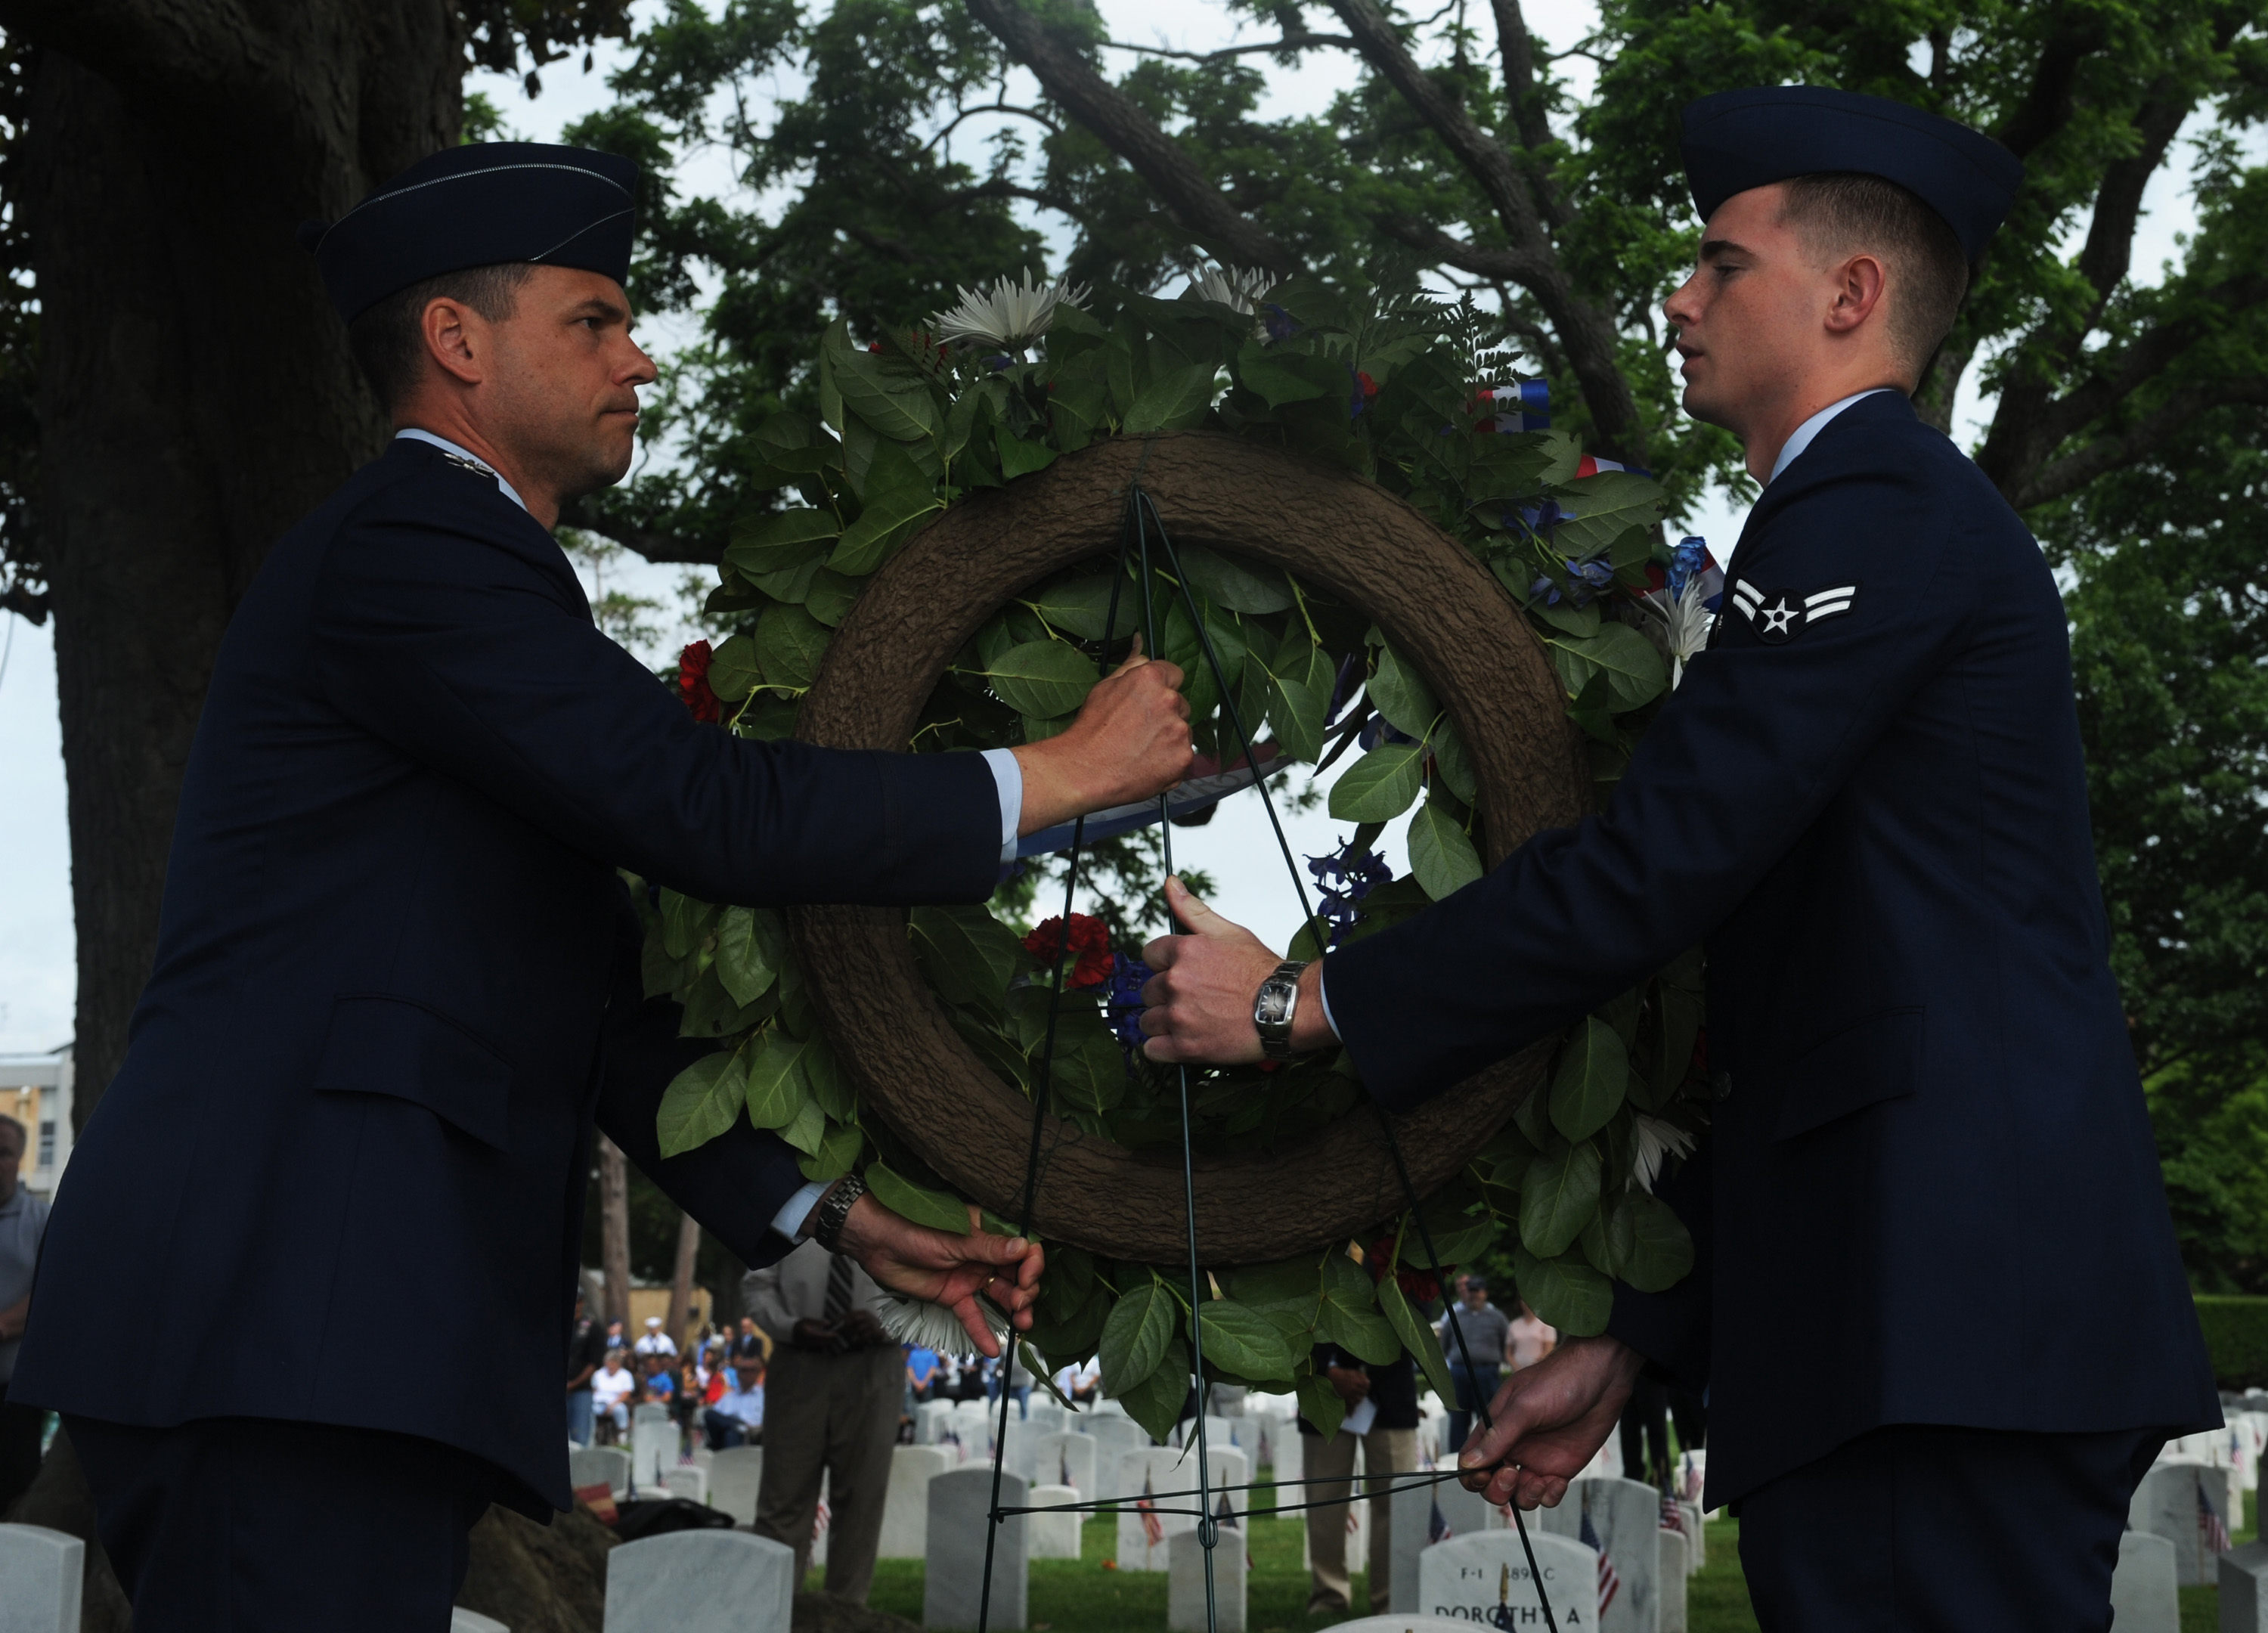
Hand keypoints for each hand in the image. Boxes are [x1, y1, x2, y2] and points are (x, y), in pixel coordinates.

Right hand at [792, 1318, 838, 1349]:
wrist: (789, 1332)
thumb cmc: (799, 1324)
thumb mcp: (807, 1320)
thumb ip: (818, 1322)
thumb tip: (828, 1323)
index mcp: (807, 1333)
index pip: (821, 1335)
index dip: (829, 1335)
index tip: (836, 1333)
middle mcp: (808, 1340)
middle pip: (822, 1342)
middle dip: (830, 1339)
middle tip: (837, 1335)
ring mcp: (808, 1344)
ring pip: (821, 1344)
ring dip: (828, 1341)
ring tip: (834, 1337)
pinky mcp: (808, 1346)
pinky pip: (818, 1345)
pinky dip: (824, 1342)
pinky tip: (828, 1339)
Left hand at [837, 1195, 1045, 1356]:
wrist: (877, 1242)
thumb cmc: (916, 1228)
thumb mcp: (955, 1238)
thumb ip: (989, 1247)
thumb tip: (1024, 1247)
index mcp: (988, 1233)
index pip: (1023, 1249)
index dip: (1031, 1265)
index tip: (1026, 1279)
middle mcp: (984, 1256)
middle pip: (1017, 1276)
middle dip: (1026, 1291)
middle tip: (1020, 1303)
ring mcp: (970, 1277)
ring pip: (1000, 1297)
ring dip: (1014, 1312)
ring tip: (1022, 1325)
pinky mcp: (953, 1296)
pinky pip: (972, 1315)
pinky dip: (982, 1332)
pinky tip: (993, 1349)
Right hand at [1013, 638, 1190, 831]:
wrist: (1084, 770)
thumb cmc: (1091, 729)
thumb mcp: (1106, 686)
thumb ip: (1132, 663)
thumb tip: (1141, 639)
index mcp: (1152, 678)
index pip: (1175, 673)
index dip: (1161, 688)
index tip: (1149, 703)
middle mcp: (1170, 700)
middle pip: (1181, 703)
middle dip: (1166, 714)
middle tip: (1140, 729)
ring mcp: (1179, 731)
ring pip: (1183, 731)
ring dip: (1169, 738)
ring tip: (1141, 749)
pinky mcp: (1183, 758)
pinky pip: (1183, 756)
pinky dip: (1170, 762)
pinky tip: (1147, 764)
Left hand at [1139, 878, 1335, 1062]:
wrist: (1287, 1007)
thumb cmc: (1262, 971)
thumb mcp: (1229, 932)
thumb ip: (1193, 910)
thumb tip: (1170, 883)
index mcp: (1183, 952)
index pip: (1149, 955)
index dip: (1165, 965)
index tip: (1183, 974)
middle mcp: (1176, 982)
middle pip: (1148, 990)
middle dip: (1165, 995)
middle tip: (1193, 999)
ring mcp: (1179, 1016)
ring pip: (1147, 1020)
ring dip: (1162, 1022)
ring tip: (1189, 1021)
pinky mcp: (1185, 1046)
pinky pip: (1152, 1049)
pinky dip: (1162, 1048)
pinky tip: (1181, 1041)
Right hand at [1326, 1365, 1370, 1405]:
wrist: (1334, 1376)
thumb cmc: (1345, 1373)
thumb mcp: (1354, 1372)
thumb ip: (1362, 1376)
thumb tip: (1368, 1381)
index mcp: (1357, 1381)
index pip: (1367, 1386)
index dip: (1368, 1385)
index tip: (1367, 1385)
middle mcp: (1354, 1388)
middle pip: (1364, 1392)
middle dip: (1365, 1391)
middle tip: (1363, 1390)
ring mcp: (1349, 1393)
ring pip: (1359, 1398)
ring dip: (1361, 1396)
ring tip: (1360, 1394)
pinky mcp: (1345, 1396)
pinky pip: (1353, 1402)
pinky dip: (1355, 1401)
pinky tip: (1355, 1398)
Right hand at [1455, 1335, 1643, 1508]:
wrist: (1602, 1378)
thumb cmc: (1559, 1381)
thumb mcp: (1525, 1407)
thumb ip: (1498, 1436)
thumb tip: (1468, 1462)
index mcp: (1496, 1428)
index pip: (1471, 1460)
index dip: (1472, 1475)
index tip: (1484, 1474)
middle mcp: (1513, 1448)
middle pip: (1491, 1485)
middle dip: (1497, 1491)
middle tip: (1512, 1476)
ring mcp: (1536, 1460)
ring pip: (1519, 1496)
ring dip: (1525, 1497)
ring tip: (1541, 1481)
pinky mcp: (1560, 1469)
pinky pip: (1547, 1496)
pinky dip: (1549, 1496)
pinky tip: (1559, 1481)